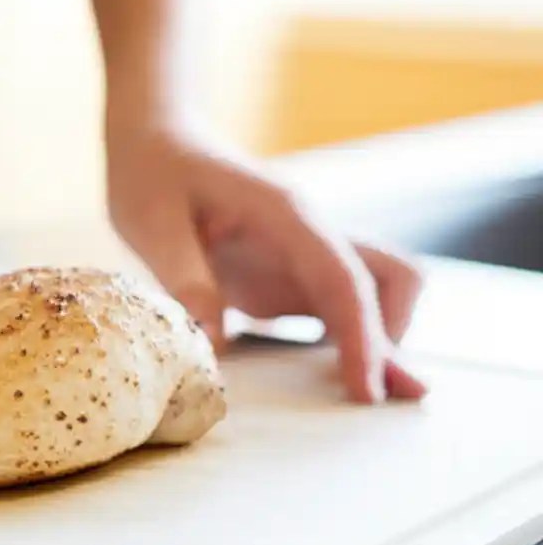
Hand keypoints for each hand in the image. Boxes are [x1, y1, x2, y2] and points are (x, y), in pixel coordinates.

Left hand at [105, 129, 425, 402]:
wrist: (156, 142)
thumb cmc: (153, 174)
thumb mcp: (153, 223)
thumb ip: (186, 279)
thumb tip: (216, 347)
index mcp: (286, 216)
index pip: (345, 280)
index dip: (363, 337)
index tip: (366, 390)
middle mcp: (310, 234)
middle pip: (390, 281)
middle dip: (392, 338)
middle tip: (372, 401)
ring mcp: (304, 255)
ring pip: (372, 296)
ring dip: (375, 343)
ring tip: (363, 399)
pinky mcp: (287, 276)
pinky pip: (337, 310)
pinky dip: (344, 344)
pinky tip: (327, 381)